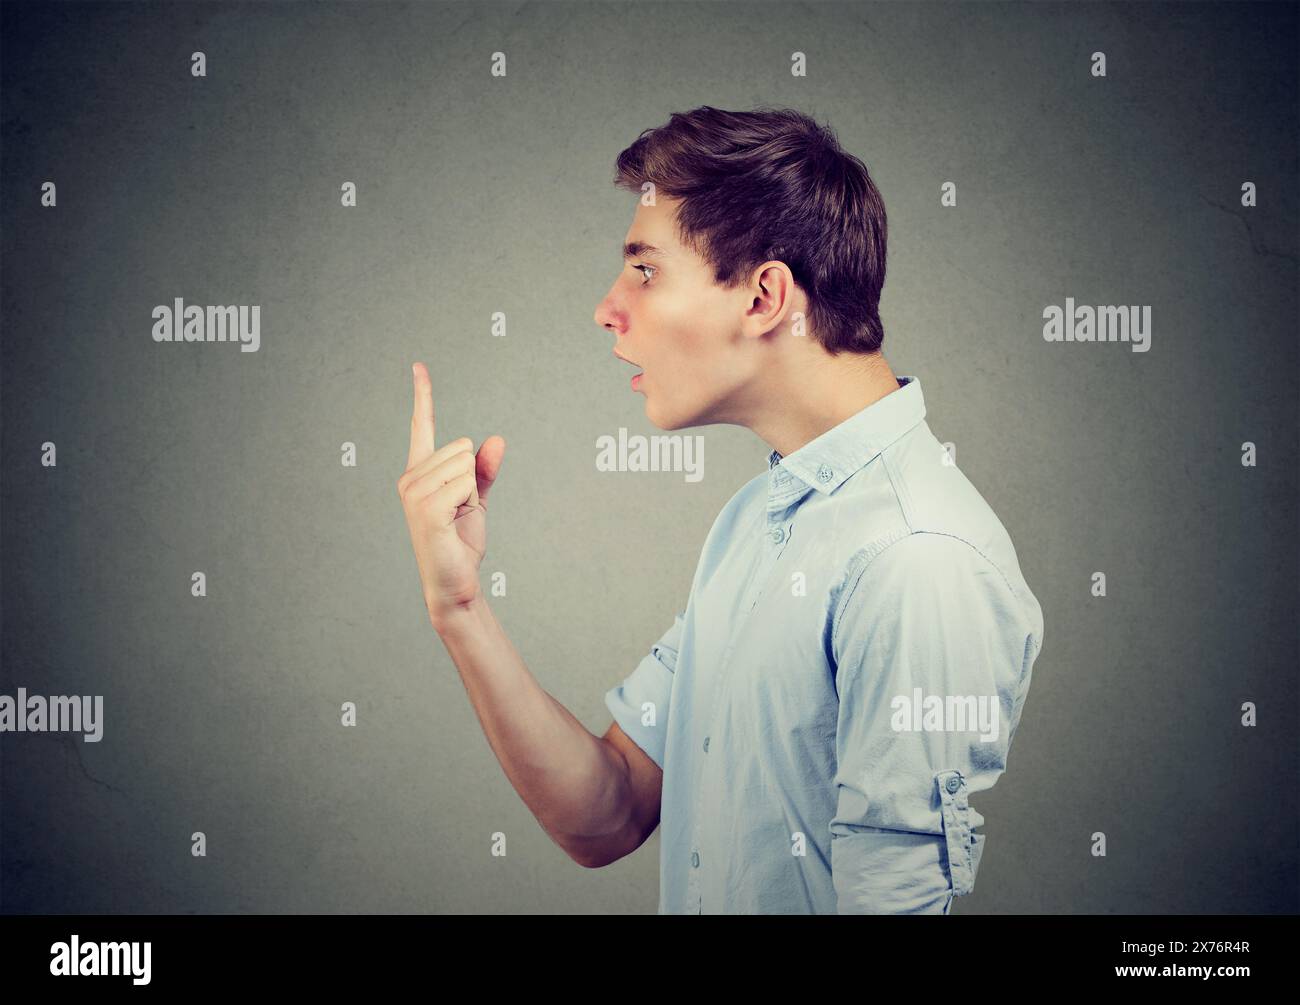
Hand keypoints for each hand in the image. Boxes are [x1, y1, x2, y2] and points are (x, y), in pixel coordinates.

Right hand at [397, 362, 505, 628]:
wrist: (455, 581)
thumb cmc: (460, 542)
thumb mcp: (476, 499)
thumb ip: (483, 470)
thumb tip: (496, 439)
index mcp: (419, 472)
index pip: (421, 425)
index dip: (423, 394)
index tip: (419, 366)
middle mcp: (410, 478)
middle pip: (462, 447)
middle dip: (472, 478)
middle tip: (459, 511)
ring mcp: (414, 492)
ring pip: (465, 464)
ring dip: (471, 492)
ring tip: (456, 518)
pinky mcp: (426, 507)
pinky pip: (464, 483)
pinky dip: (469, 501)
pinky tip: (454, 521)